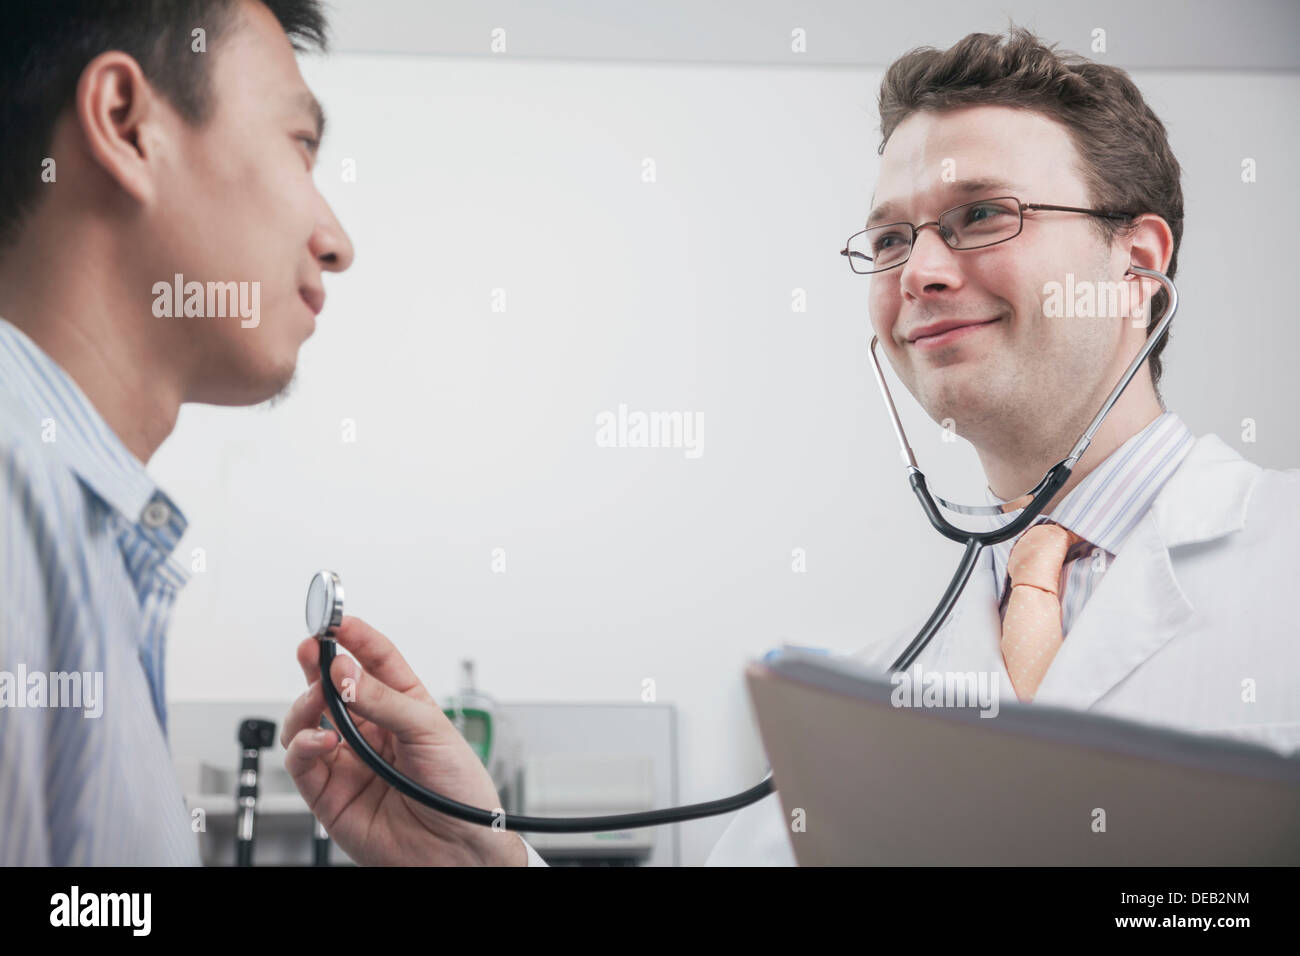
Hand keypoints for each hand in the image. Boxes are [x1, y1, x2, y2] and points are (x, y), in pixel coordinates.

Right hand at [281, 615, 526, 865]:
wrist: (457, 850)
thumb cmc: (460, 791)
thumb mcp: (429, 732)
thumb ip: (383, 701)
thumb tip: (346, 671)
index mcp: (404, 706)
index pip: (374, 662)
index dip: (354, 638)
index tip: (337, 620)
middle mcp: (372, 730)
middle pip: (332, 686)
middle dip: (318, 663)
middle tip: (313, 648)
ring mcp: (348, 760)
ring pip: (307, 721)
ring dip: (307, 703)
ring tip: (322, 698)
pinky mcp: (329, 793)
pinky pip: (301, 761)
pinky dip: (303, 745)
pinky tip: (322, 740)